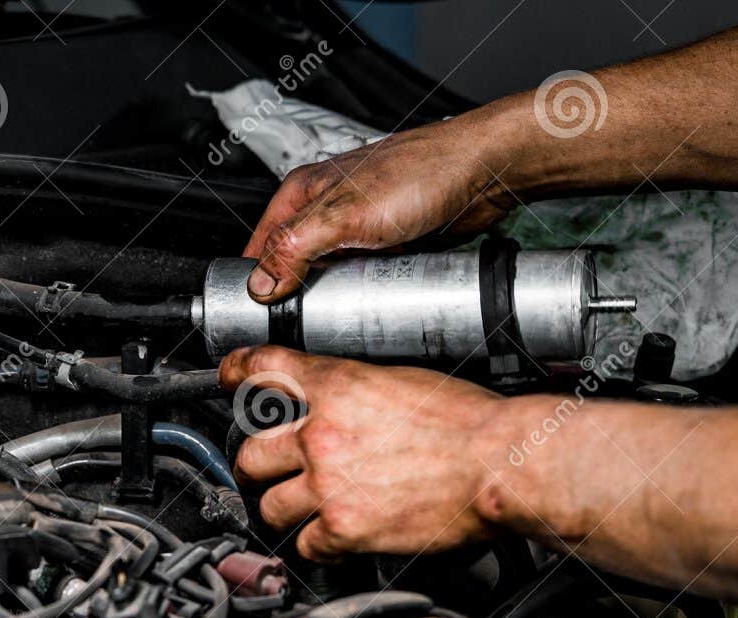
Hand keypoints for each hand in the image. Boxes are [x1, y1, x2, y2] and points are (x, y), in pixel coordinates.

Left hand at [221, 346, 511, 561]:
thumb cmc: (473, 424)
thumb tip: (342, 405)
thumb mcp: (406, 382)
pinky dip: (318, 546)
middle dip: (259, 464)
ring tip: (305, 511)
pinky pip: (306, 545)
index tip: (229, 375)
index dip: (238, 373)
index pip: (266, 371)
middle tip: (272, 470)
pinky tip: (335, 538)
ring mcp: (328, 486)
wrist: (501, 464)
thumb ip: (360, 393)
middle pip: (252, 453)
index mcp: (339, 388)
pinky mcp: (344, 529)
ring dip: (284, 510)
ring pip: (270, 506)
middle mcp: (323, 435)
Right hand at [242, 108, 522, 302]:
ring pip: (327, 275)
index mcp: (303, 193)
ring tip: (331, 321)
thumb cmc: (423, 171)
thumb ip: (296, 248)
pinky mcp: (385, 244)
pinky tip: (366, 307)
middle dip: (292, 296)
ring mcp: (356, 228)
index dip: (253, 282)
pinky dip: (360, 294)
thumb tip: (261, 284)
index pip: (259, 246)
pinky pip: (360, 278)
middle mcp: (326, 208)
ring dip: (328, 297)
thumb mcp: (344, 215)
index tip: (257, 317)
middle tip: (296, 326)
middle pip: (291, 265)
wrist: (485, 170)